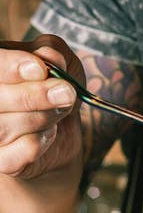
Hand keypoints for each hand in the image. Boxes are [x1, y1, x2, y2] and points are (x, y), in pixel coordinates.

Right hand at [0, 35, 83, 179]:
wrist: (63, 130)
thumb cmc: (55, 90)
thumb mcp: (60, 61)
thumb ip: (52, 51)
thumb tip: (47, 57)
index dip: (12, 67)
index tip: (40, 69)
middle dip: (39, 94)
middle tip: (66, 92)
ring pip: (10, 125)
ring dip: (46, 116)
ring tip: (56, 111)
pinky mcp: (1, 161)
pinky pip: (26, 148)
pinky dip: (45, 138)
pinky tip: (47, 133)